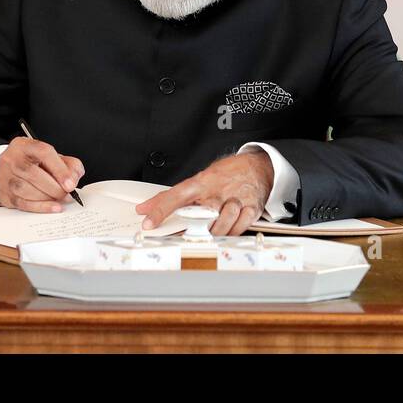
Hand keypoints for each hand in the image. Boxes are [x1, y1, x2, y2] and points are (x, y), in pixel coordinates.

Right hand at [0, 137, 84, 210]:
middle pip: (32, 173)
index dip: (59, 169)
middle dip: (54, 187)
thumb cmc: (34, 163)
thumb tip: (74, 178)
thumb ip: (68, 164)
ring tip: (60, 200)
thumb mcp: (53, 157)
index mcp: (25, 145)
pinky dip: (40, 207)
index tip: (70, 184)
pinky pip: (21, 203)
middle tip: (67, 194)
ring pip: (24, 189)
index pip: (43, 153)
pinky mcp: (4, 194)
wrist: (10, 170)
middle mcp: (12, 159)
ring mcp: (5, 176)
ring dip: (47, 198)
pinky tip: (52, 207)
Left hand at [135, 151, 273, 235]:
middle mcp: (217, 191)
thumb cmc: (226, 174)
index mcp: (201, 182)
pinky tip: (227, 230)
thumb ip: (171, 196)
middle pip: (200, 217)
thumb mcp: (198, 180)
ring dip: (214, 233)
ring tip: (210, 232)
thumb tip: (144, 208)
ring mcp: (236, 200)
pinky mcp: (251, 208)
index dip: (160, 210)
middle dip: (193, 230)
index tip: (148, 223)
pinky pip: (239, 228)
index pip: (175, 196)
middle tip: (187, 235)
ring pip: (221, 225)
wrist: (257, 166)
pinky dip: (231, 233)